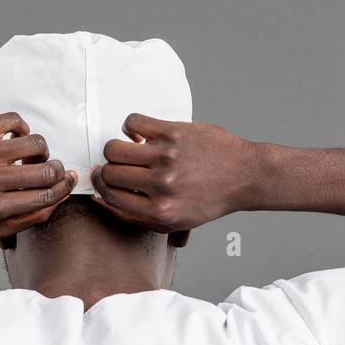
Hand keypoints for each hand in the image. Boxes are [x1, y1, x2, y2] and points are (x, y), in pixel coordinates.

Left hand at [0, 112, 76, 238]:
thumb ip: (25, 221)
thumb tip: (57, 201)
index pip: (45, 198)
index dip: (64, 189)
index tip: (69, 180)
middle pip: (46, 172)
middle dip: (58, 170)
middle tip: (52, 168)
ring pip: (35, 143)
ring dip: (41, 149)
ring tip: (32, 154)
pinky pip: (15, 121)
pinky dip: (22, 128)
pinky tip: (14, 138)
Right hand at [90, 114, 257, 232]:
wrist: (244, 176)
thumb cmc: (209, 199)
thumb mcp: (174, 222)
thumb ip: (137, 217)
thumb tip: (100, 200)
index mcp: (159, 212)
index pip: (109, 197)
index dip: (100, 186)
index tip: (101, 178)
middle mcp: (161, 186)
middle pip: (108, 172)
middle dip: (107, 169)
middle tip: (116, 165)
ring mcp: (167, 158)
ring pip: (114, 148)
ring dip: (115, 149)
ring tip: (129, 150)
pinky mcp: (174, 133)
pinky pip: (133, 122)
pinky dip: (131, 126)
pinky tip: (141, 134)